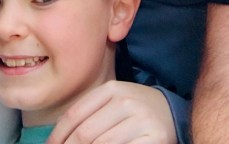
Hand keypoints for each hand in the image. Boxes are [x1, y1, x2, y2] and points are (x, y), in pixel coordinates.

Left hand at [47, 80, 176, 143]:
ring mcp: (142, 120)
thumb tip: (56, 137)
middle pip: (84, 133)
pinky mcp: (155, 138)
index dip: (57, 136)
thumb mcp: (112, 104)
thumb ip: (88, 114)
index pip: (74, 115)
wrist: (171, 114)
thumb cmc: (134, 113)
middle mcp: (127, 101)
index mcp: (112, 89)